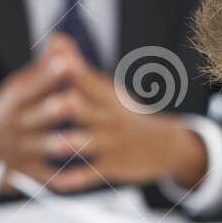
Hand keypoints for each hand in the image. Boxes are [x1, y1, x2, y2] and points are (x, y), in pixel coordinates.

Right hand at [0, 35, 90, 192]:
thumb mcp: (17, 90)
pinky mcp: (24, 172)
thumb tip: (63, 42)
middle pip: (36, 114)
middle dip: (53, 108)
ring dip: (61, 144)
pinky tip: (76, 179)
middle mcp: (15, 122)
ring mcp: (19, 148)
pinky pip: (43, 177)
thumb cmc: (6, 115)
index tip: (66, 62)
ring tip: (81, 141)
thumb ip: (42, 69)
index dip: (48, 74)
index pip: (31, 84)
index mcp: (15, 98)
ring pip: (42, 146)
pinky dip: (59, 180)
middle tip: (72, 100)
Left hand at [41, 56, 207, 193]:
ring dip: (76, 141)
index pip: (89, 77)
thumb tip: (55, 40)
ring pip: (93, 141)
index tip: (55, 50)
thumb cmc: (125, 115)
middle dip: (75, 103)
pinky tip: (58, 183)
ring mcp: (112, 142)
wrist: (166, 145)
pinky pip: (93, 173)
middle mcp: (109, 117)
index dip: (73, 65)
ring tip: (59, 141)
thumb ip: (78, 68)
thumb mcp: (108, 90)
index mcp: (107, 96)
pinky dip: (76, 179)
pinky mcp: (114, 166)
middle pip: (91, 108)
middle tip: (59, 98)